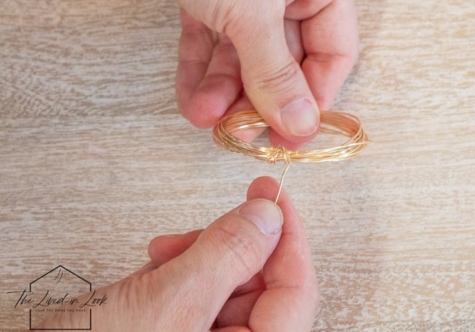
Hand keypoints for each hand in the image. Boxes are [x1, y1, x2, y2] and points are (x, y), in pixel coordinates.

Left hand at [0, 0, 358, 145]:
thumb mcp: (250, 12)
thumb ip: (276, 75)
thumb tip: (301, 124)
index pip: (334, 50)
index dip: (315, 96)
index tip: (293, 135)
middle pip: (288, 58)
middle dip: (262, 96)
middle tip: (243, 132)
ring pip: (248, 56)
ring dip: (227, 91)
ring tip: (205, 117)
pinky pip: (215, 45)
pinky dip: (203, 72)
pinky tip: (192, 101)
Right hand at [40, 177, 318, 330]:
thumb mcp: (169, 302)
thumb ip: (228, 256)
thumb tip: (269, 215)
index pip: (296, 295)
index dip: (290, 238)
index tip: (275, 195)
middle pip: (264, 290)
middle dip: (233, 249)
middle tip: (208, 223)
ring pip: (230, 289)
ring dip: (201, 258)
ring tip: (162, 253)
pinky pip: (199, 299)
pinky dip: (180, 275)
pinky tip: (154, 267)